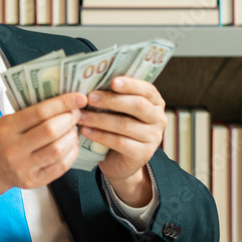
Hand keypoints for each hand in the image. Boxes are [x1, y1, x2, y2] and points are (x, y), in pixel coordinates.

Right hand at [0, 92, 87, 204]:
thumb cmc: (3, 139)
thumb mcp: (9, 120)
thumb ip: (32, 112)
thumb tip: (65, 101)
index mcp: (6, 129)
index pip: (40, 112)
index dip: (63, 103)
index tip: (79, 98)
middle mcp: (13, 150)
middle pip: (51, 131)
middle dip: (69, 119)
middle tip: (76, 114)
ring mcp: (23, 168)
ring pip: (58, 150)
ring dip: (72, 136)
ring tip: (73, 129)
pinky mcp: (34, 182)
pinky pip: (61, 166)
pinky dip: (72, 152)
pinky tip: (72, 144)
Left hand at [79, 77, 166, 206]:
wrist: (120, 161)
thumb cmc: (117, 128)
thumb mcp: (119, 110)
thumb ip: (114, 96)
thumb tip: (94, 79)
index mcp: (156, 103)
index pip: (147, 90)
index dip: (131, 84)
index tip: (112, 81)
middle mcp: (159, 119)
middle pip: (138, 105)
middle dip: (112, 100)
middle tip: (90, 98)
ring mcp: (153, 138)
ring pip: (126, 124)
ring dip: (100, 119)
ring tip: (82, 116)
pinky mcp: (143, 154)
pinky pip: (120, 142)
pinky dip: (100, 136)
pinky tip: (86, 131)